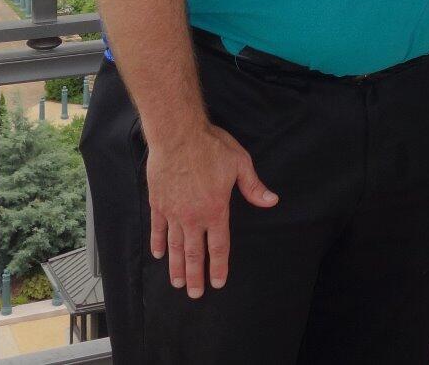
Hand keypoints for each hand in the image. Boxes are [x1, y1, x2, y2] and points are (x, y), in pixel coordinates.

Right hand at [146, 121, 278, 297]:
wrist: (177, 134)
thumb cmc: (210, 146)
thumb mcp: (239, 163)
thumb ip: (253, 186)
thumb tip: (271, 201)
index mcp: (216, 210)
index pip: (219, 247)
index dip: (218, 267)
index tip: (217, 283)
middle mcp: (193, 217)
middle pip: (194, 253)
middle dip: (195, 276)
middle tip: (195, 294)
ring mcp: (173, 212)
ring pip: (175, 246)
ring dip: (176, 266)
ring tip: (177, 283)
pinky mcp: (158, 203)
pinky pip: (158, 229)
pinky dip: (158, 243)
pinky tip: (159, 255)